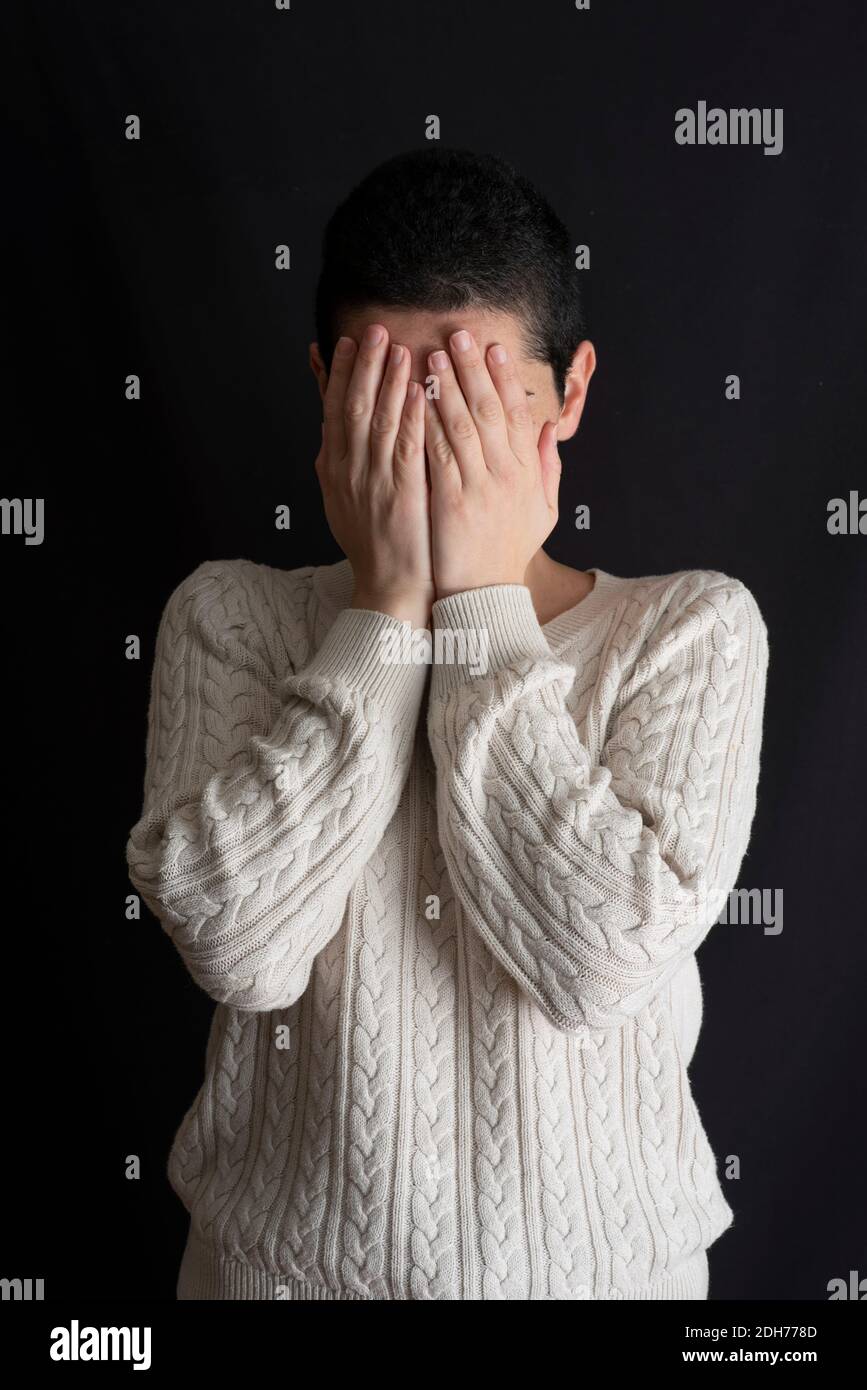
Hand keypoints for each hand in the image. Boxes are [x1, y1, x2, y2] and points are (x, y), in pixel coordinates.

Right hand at [315, 323, 433, 626]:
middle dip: (363, 365)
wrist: (389, 586)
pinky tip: (417, 390)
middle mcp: (350, 470)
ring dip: (388, 381)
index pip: (335, 410)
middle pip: (353, 406)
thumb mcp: (342, 498)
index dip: (339, 374)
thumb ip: (338, 460)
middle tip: (373, 330)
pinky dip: (411, 416)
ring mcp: (375, 480)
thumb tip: (329, 428)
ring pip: (379, 420)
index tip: (345, 343)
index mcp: (335, 468)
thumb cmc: (374, 543)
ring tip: (397, 346)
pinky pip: (407, 447)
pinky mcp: (403, 493)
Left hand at [424, 331, 560, 600]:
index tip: (494, 348)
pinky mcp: (449, 501)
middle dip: (473, 369)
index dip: (506, 378)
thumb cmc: (508, 553)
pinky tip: (414, 399)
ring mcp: (478, 487)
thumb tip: (549, 428)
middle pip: (490, 410)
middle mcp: (505, 475)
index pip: (519, 414)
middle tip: (459, 335)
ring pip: (461, 425)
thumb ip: (548, 468)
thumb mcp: (543, 512)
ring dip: (446, 387)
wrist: (485, 595)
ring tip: (432, 356)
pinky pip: (436, 453)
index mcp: (527, 473)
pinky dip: (426, 422)